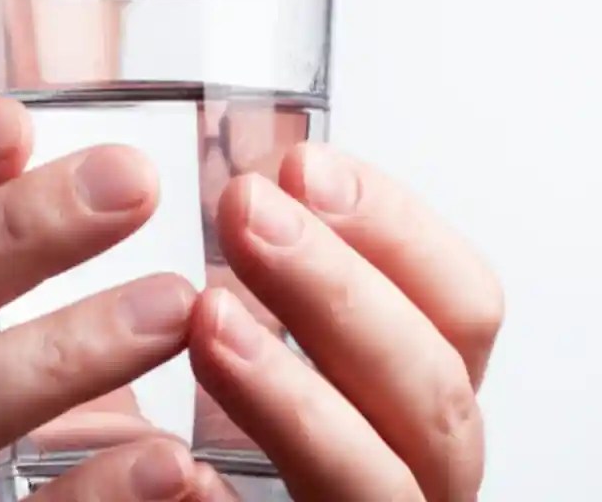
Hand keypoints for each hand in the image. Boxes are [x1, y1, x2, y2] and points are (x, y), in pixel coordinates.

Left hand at [189, 144, 503, 500]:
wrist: (176, 494)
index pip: (458, 308)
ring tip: (207, 317)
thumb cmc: (191, 448)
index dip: (397, 229)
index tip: (305, 166)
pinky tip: (183, 474)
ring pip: (374, 483)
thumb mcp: (244, 339)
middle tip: (247, 210)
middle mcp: (414, 468)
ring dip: (297, 393)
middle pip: (430, 386)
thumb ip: (265, 271)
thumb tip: (240, 173)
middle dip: (340, 287)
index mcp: (412, 396)